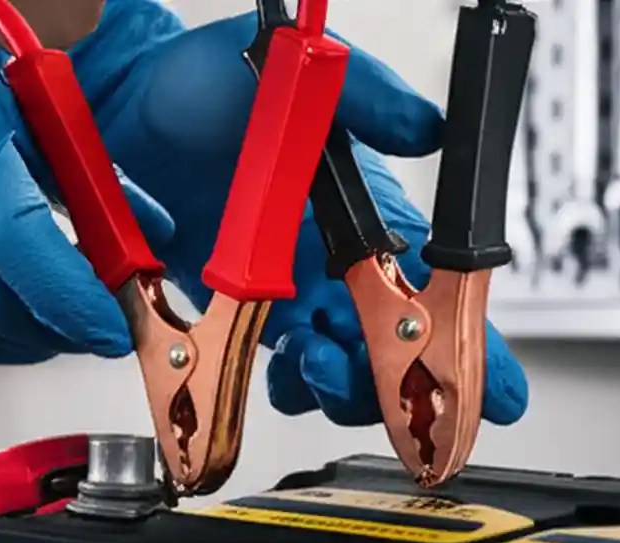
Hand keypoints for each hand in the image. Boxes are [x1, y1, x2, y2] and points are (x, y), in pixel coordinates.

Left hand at [72, 2, 528, 425]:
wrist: (128, 104)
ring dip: (340, 389)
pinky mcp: (233, 313)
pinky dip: (282, 387)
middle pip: (391, 350)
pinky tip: (276, 376)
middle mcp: (330, 262)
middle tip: (384, 383)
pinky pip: (271, 371)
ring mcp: (283, 292)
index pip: (434, 287)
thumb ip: (368, 98)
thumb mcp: (301, 76)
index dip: (471, 342)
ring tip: (317, 368)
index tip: (491, 387)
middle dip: (398, 383)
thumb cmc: (214, 85)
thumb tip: (427, 127)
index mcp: (363, 214)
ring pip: (337, 372)